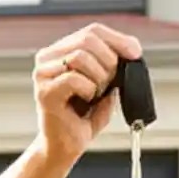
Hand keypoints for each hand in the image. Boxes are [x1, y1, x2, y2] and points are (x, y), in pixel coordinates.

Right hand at [31, 23, 142, 161]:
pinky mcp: (44, 92)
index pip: (92, 30)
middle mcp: (47, 58)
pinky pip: (74, 79)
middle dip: (108, 61)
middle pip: (87, 40)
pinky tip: (85, 101)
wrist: (66, 147)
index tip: (135, 53)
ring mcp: (43, 74)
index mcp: (61, 51)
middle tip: (109, 83)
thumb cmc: (83, 118)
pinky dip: (88, 90)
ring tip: (94, 94)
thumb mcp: (106, 86)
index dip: (117, 39)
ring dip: (98, 78)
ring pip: (80, 57)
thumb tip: (131, 49)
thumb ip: (115, 66)